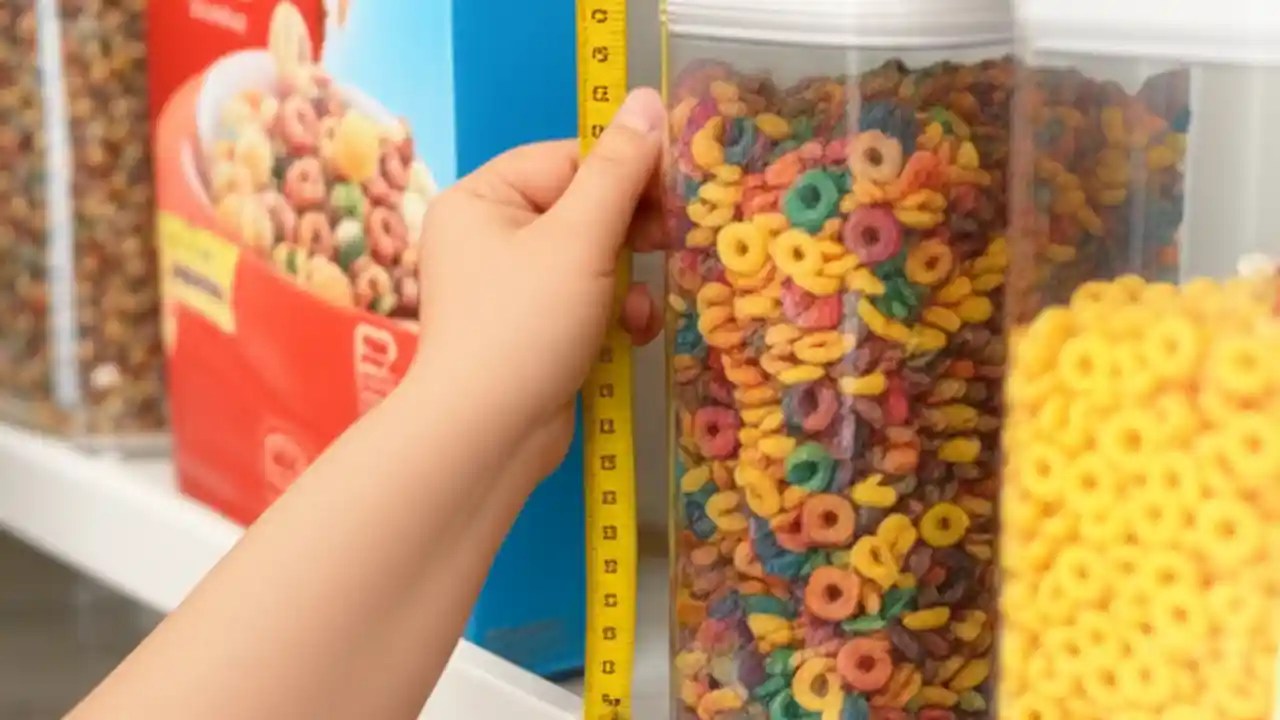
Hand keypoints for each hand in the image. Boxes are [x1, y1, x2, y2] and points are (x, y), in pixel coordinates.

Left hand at [407, 88, 667, 481]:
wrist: (487, 437)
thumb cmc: (524, 326)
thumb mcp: (579, 240)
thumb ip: (620, 171)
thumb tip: (649, 102)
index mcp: (482, 199)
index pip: (568, 160)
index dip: (625, 172)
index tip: (676, 193)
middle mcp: (487, 236)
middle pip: (581, 209)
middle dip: (629, 233)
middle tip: (670, 242)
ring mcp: (508, 288)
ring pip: (590, 259)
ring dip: (628, 277)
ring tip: (641, 304)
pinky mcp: (530, 331)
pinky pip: (583, 301)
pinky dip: (612, 312)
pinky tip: (632, 332)